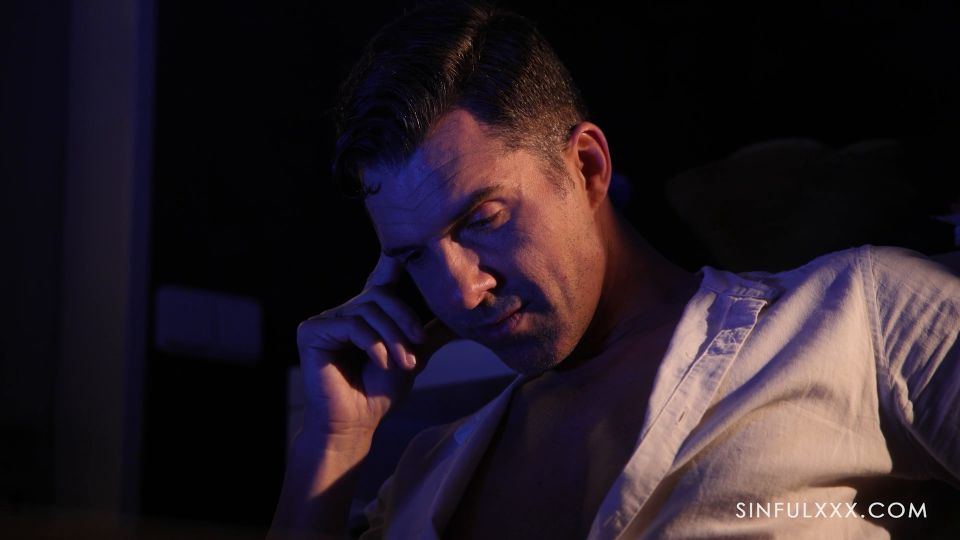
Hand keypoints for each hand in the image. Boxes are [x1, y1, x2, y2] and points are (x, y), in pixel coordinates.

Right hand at [295, 254, 453, 442]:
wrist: (356, 424)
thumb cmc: (379, 392)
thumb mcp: (412, 357)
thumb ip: (429, 334)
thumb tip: (459, 319)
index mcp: (365, 313)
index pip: (381, 280)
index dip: (391, 260)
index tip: (405, 241)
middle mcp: (344, 311)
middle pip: (380, 295)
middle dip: (404, 320)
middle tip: (417, 348)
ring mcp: (325, 320)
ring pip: (368, 310)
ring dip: (392, 337)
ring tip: (403, 363)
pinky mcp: (311, 331)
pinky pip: (352, 324)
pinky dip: (372, 344)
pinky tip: (380, 362)